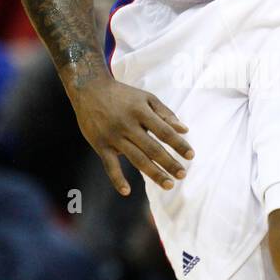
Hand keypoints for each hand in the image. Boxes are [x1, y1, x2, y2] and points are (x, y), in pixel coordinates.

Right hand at [70, 76, 192, 196]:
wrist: (89, 88)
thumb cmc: (123, 95)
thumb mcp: (146, 97)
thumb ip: (166, 113)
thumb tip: (185, 130)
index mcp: (141, 111)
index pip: (164, 131)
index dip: (178, 144)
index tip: (191, 155)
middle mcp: (127, 124)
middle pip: (152, 148)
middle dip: (169, 163)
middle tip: (182, 175)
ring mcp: (113, 136)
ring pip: (136, 158)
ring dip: (153, 173)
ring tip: (168, 184)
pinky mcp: (100, 144)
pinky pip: (109, 165)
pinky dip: (117, 179)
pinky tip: (126, 191)